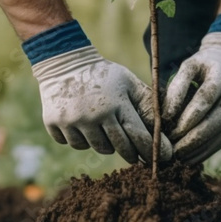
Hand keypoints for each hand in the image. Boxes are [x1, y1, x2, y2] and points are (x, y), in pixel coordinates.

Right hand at [31, 46, 170, 163]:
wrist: (63, 62)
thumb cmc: (103, 74)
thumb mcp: (128, 82)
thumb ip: (147, 103)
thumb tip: (166, 127)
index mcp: (116, 103)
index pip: (138, 135)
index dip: (151, 150)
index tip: (163, 158)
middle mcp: (94, 114)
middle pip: (119, 147)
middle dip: (130, 152)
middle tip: (133, 153)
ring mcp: (73, 120)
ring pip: (96, 148)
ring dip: (103, 142)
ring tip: (102, 125)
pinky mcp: (54, 123)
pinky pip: (74, 143)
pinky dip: (80, 138)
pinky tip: (80, 121)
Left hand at [163, 32, 220, 164]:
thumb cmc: (204, 66)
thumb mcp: (190, 65)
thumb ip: (177, 86)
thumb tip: (167, 115)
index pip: (205, 99)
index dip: (187, 117)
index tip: (169, 130)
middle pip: (212, 124)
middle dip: (188, 140)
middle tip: (168, 149)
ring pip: (216, 139)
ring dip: (194, 150)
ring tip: (173, 156)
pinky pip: (219, 144)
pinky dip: (202, 153)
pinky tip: (185, 157)